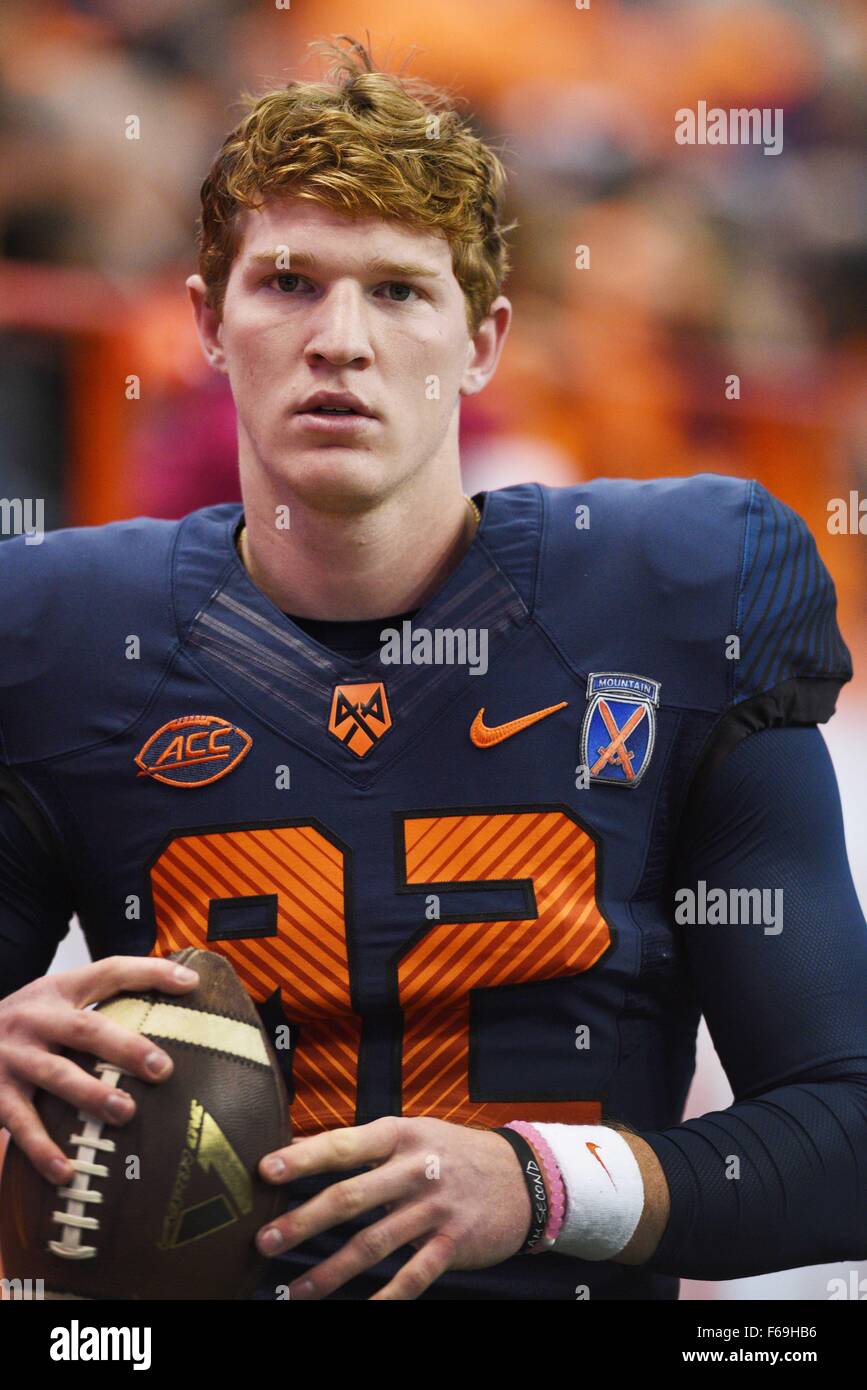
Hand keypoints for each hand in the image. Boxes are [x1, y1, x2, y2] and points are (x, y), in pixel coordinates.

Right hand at [0, 955, 198, 1182]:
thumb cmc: (24, 1024)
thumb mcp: (55, 998)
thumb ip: (101, 998)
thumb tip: (177, 992)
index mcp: (59, 990)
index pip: (110, 973)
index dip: (150, 973)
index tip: (191, 983)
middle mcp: (36, 1019)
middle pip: (85, 1028)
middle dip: (125, 1048)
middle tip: (163, 1069)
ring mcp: (13, 1056)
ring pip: (55, 1074)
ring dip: (91, 1095)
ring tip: (125, 1112)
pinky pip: (22, 1123)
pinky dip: (43, 1149)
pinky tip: (66, 1170)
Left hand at [256, 1116, 531, 1299]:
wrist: (523, 1175)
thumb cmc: (452, 1152)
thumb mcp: (411, 1133)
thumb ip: (361, 1144)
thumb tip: (298, 1147)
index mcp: (399, 1135)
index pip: (343, 1146)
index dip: (303, 1158)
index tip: (265, 1170)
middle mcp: (415, 1169)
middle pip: (351, 1198)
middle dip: (304, 1221)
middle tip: (265, 1240)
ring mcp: (435, 1208)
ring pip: (374, 1243)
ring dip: (331, 1270)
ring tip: (297, 1292)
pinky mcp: (453, 1242)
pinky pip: (414, 1275)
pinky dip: (387, 1297)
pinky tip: (363, 1310)